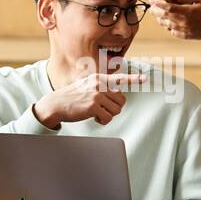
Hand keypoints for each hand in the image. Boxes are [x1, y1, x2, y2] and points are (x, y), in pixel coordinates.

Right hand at [32, 72, 146, 127]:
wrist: (55, 104)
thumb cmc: (72, 97)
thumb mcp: (87, 86)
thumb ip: (101, 88)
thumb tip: (117, 96)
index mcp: (98, 79)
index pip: (120, 79)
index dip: (134, 80)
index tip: (145, 79)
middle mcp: (99, 85)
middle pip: (121, 101)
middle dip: (114, 108)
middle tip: (103, 110)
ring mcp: (96, 95)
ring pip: (116, 111)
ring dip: (108, 115)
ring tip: (96, 113)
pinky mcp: (93, 106)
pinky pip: (108, 118)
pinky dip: (102, 121)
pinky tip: (94, 118)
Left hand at [149, 0, 200, 40]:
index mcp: (186, 12)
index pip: (167, 7)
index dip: (157, 2)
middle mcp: (182, 22)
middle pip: (161, 15)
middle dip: (154, 7)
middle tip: (152, 1)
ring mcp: (181, 30)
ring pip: (163, 23)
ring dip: (159, 15)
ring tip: (159, 9)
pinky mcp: (181, 35)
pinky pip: (169, 29)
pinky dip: (166, 23)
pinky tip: (169, 18)